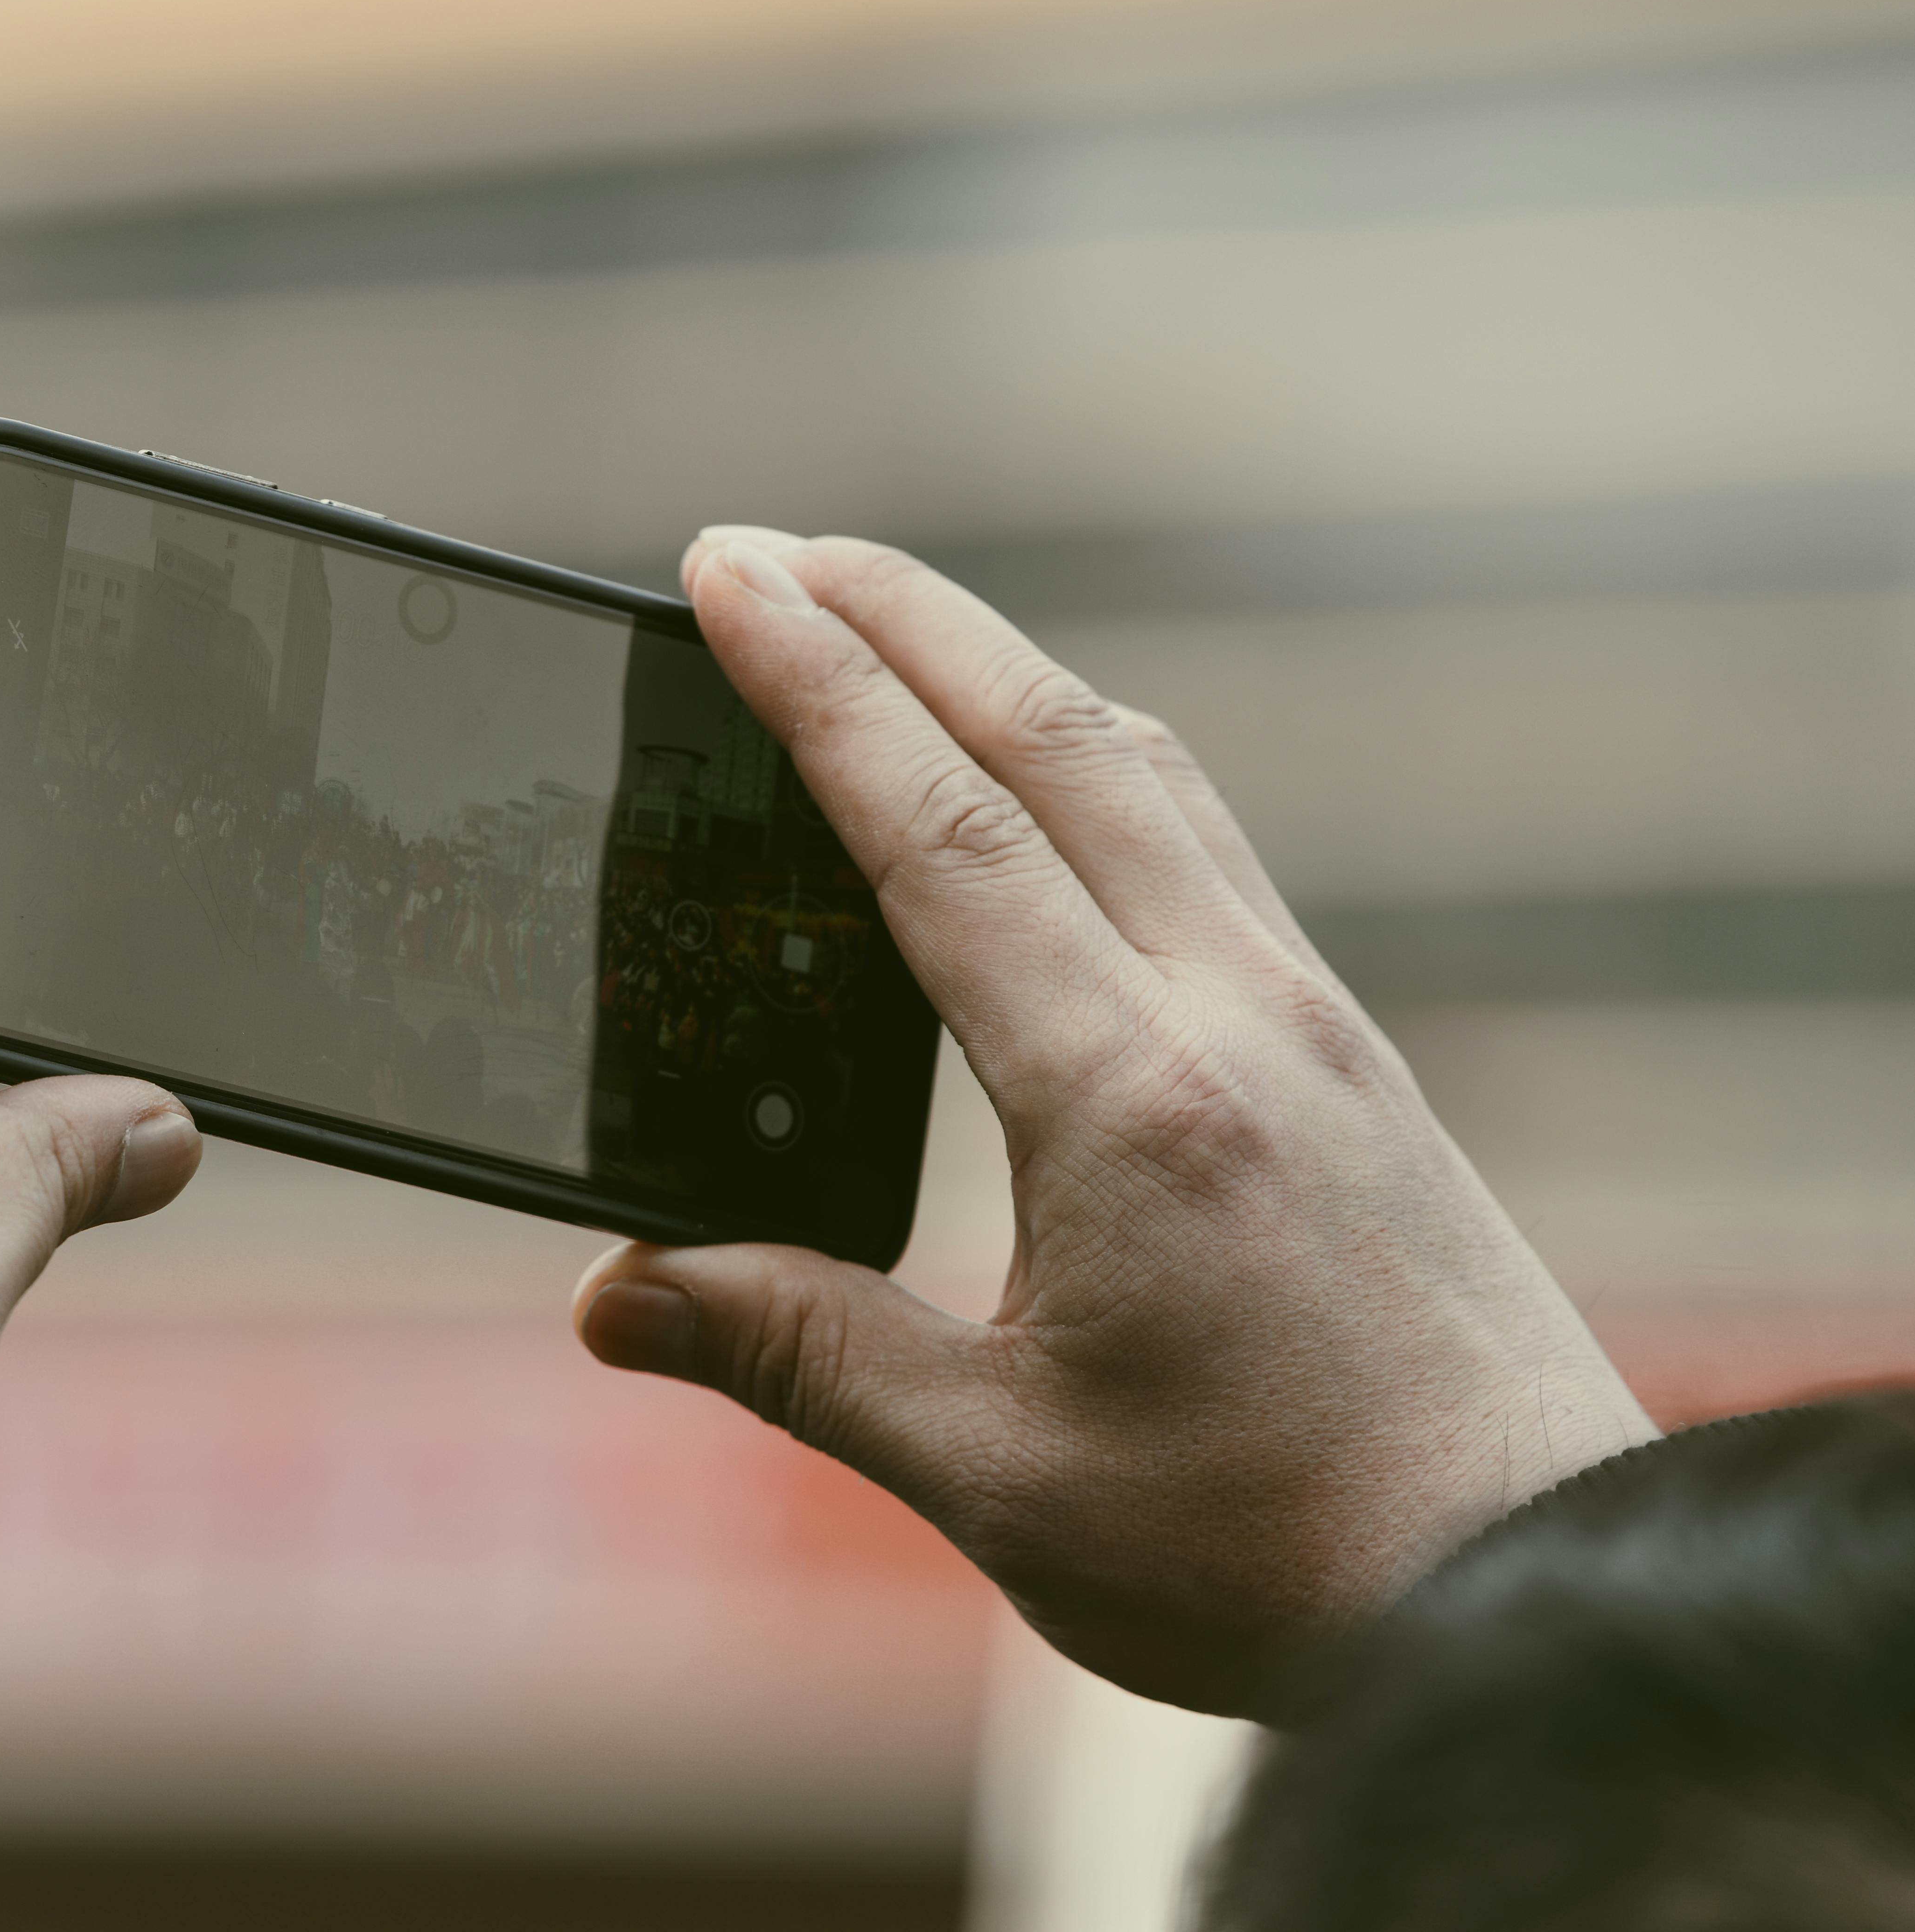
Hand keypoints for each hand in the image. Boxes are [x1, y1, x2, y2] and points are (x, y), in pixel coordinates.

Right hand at [573, 529, 1650, 1718]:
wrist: (1531, 1597)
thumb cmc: (1275, 1557)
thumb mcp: (999, 1473)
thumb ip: (799, 1358)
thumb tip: (614, 1297)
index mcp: (1129, 1099)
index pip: (939, 830)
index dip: (817, 688)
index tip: (728, 573)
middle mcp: (1235, 1018)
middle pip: (1058, 743)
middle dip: (904, 619)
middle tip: (775, 548)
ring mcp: (1312, 1026)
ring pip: (1151, 777)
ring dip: (1008, 677)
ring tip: (898, 631)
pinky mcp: (1350, 1064)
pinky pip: (1207, 851)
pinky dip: (1100, 768)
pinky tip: (1052, 796)